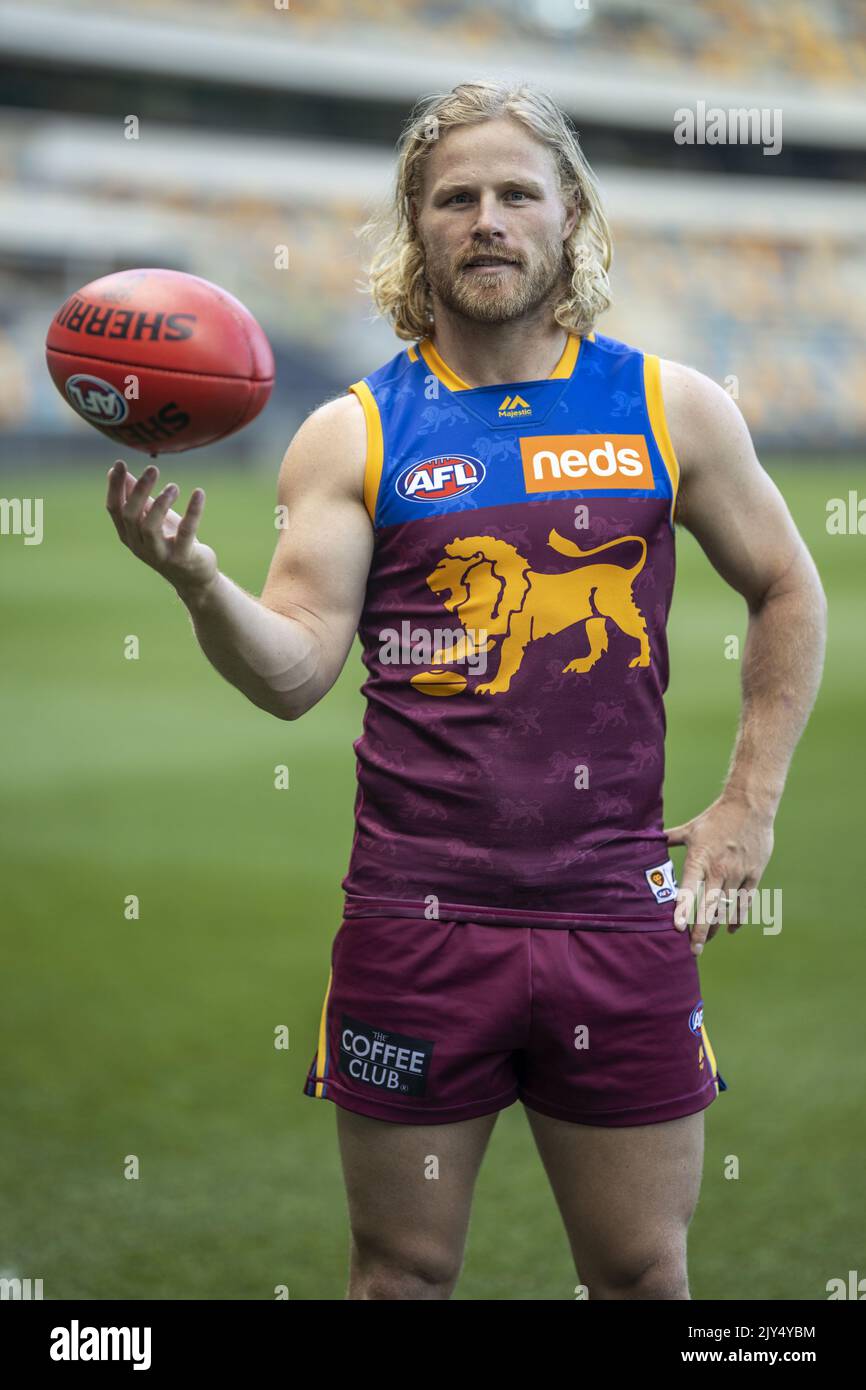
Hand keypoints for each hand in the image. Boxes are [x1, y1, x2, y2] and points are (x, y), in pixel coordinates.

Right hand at [105, 459, 217, 601]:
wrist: (194, 576)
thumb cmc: (171, 542)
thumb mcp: (152, 517)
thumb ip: (136, 497)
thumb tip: (117, 471)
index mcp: (128, 534)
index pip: (114, 509)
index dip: (114, 486)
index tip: (119, 463)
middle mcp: (139, 545)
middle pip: (130, 516)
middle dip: (139, 490)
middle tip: (152, 469)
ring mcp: (159, 554)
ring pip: (150, 526)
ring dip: (161, 503)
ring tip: (174, 486)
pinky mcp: (182, 557)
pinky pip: (185, 532)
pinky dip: (192, 511)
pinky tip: (199, 493)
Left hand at [664, 793, 774, 954]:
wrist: (750, 806)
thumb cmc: (716, 817)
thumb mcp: (691, 829)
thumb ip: (670, 838)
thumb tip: (646, 838)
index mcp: (699, 859)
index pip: (689, 888)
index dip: (682, 908)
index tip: (677, 927)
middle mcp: (719, 869)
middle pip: (708, 907)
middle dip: (701, 930)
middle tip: (694, 950)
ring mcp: (738, 873)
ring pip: (726, 908)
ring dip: (717, 927)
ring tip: (706, 941)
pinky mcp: (754, 874)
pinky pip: (745, 901)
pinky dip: (738, 917)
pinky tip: (731, 928)